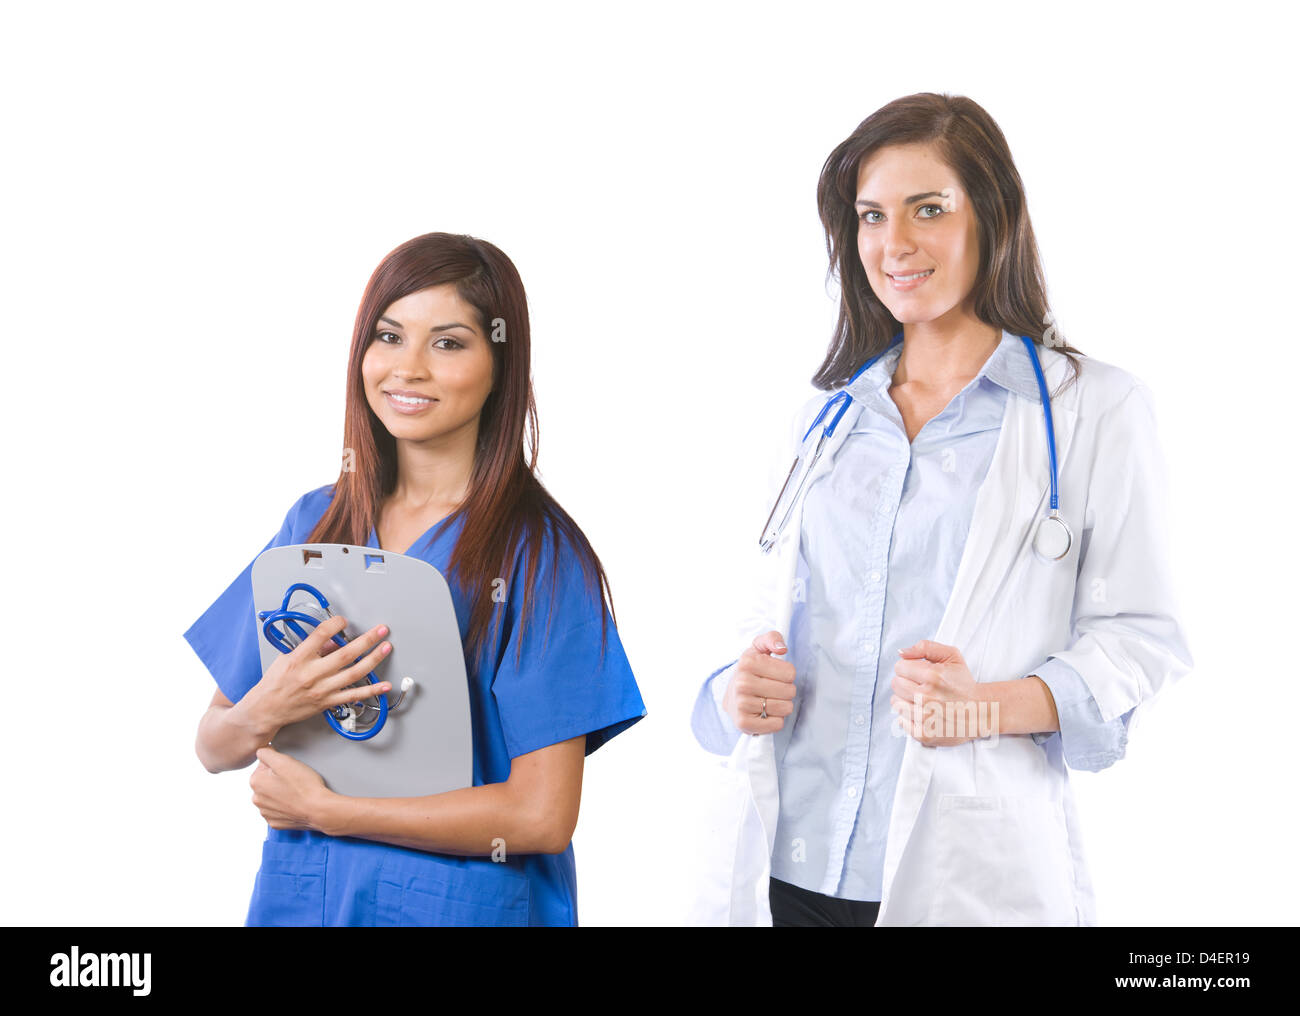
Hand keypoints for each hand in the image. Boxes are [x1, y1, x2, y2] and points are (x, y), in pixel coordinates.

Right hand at [245, 615, 393, 735]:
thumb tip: (333, 639)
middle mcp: (312, 674)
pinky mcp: (328, 702)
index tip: (344, 620)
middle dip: (367, 640)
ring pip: (354, 673)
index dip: (335, 625)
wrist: (266, 709)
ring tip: (386, 648)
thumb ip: (311, 647)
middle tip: (381, 630)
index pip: (320, 635)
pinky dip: (371, 691)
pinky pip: (353, 696)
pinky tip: (385, 685)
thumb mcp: (287, 657)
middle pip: (345, 654)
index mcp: (299, 659)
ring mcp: (322, 690)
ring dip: (373, 659)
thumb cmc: (275, 682)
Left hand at [249, 747, 330, 830]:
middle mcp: (256, 799)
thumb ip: (266, 752)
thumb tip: (261, 752)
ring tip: (296, 792)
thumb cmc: (304, 785)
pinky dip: (285, 806)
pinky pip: (277, 810)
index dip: (278, 764)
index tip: (289, 770)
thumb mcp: (284, 761)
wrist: (318, 809)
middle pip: (266, 781)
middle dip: (277, 779)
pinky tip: (295, 803)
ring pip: (272, 796)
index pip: (263, 765)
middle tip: (294, 780)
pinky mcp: (275, 823)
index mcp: (255, 782)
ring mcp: (265, 813)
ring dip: (280, 793)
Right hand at [723, 630, 795, 734]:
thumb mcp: (758, 650)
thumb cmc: (750, 672)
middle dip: (785, 691)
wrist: (731, 698)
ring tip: (769, 701)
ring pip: (786, 708)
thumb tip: (782, 648)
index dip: (786, 675)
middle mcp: (742, 683)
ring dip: (782, 706)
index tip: (774, 675)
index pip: (790, 672)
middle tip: (772, 689)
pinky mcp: (745, 723)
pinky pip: (778, 724)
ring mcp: (742, 704)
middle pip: (790, 691)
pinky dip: (775, 720)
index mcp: (747, 662)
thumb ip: (772, 638)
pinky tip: (765, 714)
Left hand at [890, 639, 985, 746]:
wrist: (981, 711)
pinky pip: (901, 721)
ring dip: (906, 700)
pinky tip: (923, 713)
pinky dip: (909, 717)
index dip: (909, 668)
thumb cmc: (963, 683)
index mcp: (932, 676)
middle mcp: (926, 697)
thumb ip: (925, 647)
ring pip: (896, 702)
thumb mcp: (951, 656)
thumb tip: (901, 652)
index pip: (899, 667)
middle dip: (907, 682)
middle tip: (922, 686)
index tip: (919, 673)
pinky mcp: (923, 734)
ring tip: (923, 700)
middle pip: (896, 684)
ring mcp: (924, 717)